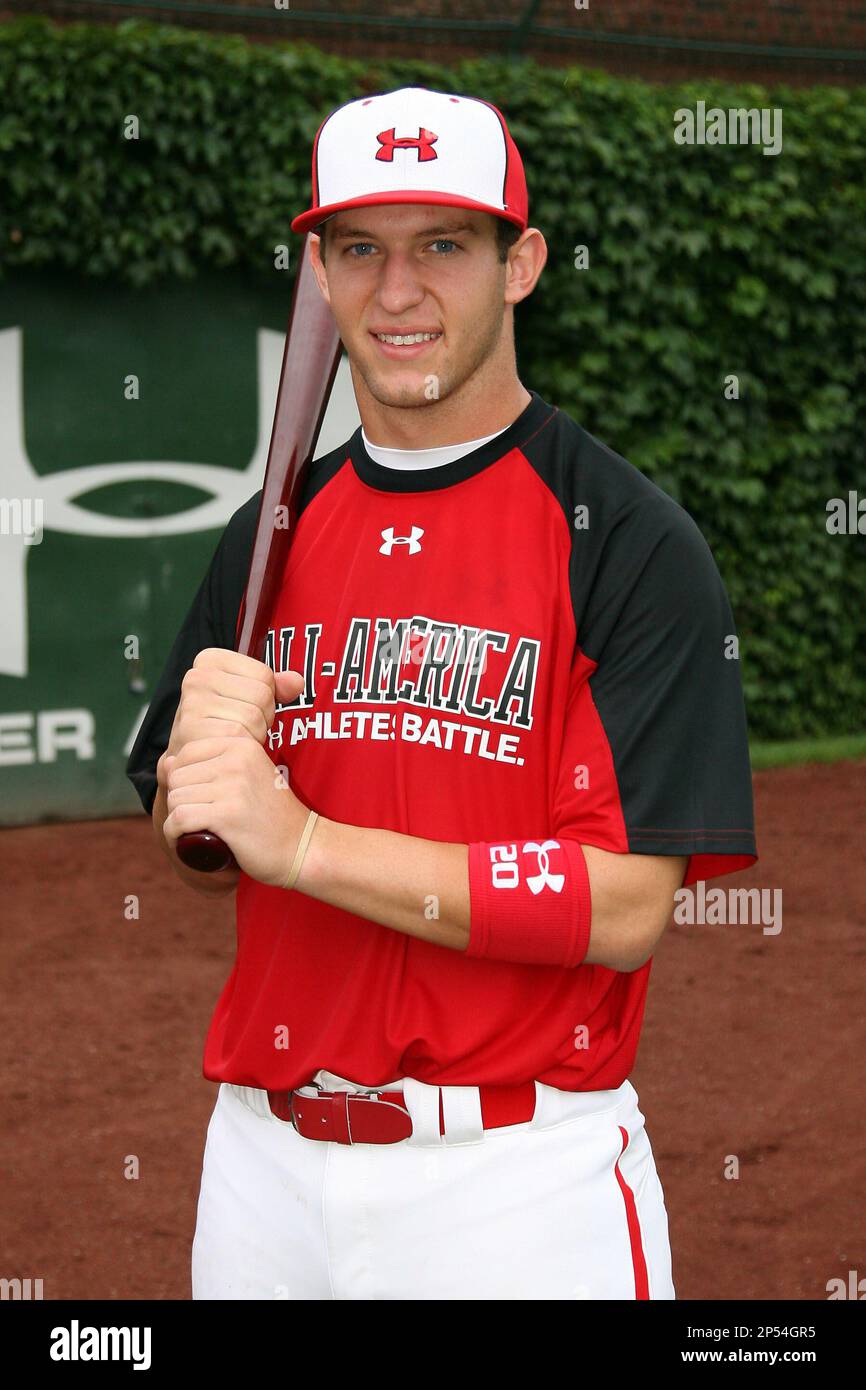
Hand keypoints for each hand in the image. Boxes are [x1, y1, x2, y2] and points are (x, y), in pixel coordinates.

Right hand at [158, 648, 303, 790]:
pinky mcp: (193, 729)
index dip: (265, 697)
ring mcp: (193, 702)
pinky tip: (227, 748)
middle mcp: (197, 676)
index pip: (265, 675)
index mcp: (210, 660)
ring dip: (254, 734)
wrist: (191, 759)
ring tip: (233, 737)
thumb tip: (296, 683)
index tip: (244, 707)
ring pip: (255, 716)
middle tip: (240, 726)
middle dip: (261, 717)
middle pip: (262, 694)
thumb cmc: (220, 724)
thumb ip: (274, 686)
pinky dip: (242, 747)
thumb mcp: (246, 696)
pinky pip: (241, 736)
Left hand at [161, 736, 312, 888]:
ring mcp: (233, 785)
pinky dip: (174, 835)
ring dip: (177, 820)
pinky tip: (185, 842)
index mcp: (240, 744)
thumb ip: (209, 764)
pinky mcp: (228, 814)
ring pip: (175, 799)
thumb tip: (165, 761)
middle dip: (180, 802)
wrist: (302, 846)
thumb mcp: (243, 779)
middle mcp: (236, 758)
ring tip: (195, 831)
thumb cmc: (270, 816)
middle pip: (176, 777)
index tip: (198, 801)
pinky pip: (180, 820)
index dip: (183, 781)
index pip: (184, 754)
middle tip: (198, 820)